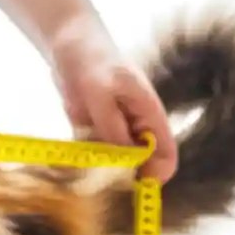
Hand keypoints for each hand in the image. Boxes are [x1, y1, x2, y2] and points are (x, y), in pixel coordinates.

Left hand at [48, 15, 178, 182]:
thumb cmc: (92, 60)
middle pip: (138, 166)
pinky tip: (68, 160)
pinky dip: (81, 162)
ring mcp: (113, 132)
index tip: (135, 189)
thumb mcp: (101, 91)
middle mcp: (134, 127)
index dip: (156, 175)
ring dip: (98, 173)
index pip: (165, 154)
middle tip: (99, 184)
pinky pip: (89, 157)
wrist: (68, 45)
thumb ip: (111, 125)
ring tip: (81, 168)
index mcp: (148, 115)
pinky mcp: (91, 133)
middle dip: (122, 179)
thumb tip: (123, 158)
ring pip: (112, 165)